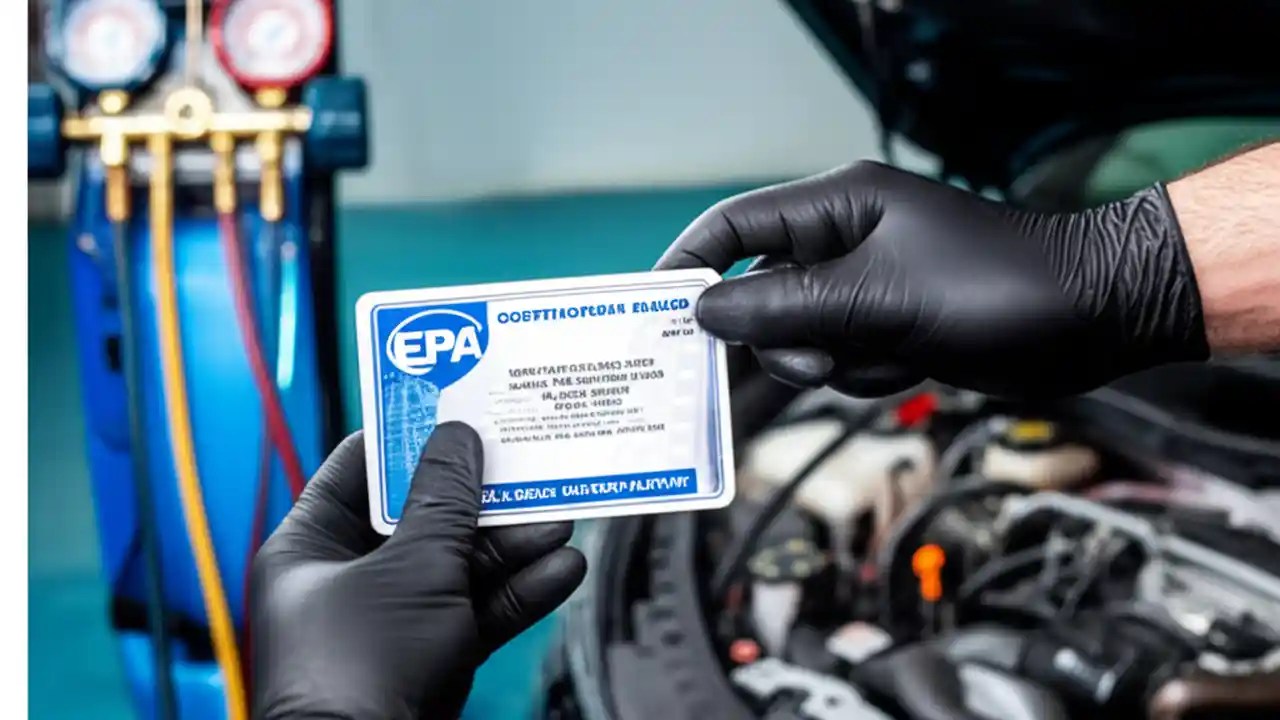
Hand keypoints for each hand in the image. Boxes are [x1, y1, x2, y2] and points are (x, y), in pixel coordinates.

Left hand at [251, 423, 586, 719]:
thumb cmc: (357, 671)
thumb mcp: (411, 566)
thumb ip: (444, 499)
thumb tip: (458, 439)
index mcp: (311, 545)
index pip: (361, 467)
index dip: (409, 435)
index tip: (456, 405)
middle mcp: (350, 577)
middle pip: (423, 513)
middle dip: (482, 494)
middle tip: (526, 460)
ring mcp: (394, 618)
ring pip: (461, 563)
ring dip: (513, 543)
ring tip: (560, 518)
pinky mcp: (432, 655)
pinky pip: (480, 610)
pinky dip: (520, 592)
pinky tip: (561, 571)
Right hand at [657, 161, 1208, 397]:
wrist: (1095, 318)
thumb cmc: (1000, 289)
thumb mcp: (881, 299)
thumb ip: (784, 307)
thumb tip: (703, 312)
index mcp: (838, 207)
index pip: (734, 228)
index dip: (689, 266)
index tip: (655, 311)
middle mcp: (844, 242)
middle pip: (762, 296)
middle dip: (785, 338)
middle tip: (821, 358)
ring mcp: (866, 286)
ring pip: (800, 337)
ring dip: (834, 361)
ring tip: (891, 356)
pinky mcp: (889, 324)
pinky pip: (841, 358)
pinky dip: (866, 372)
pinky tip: (912, 365)